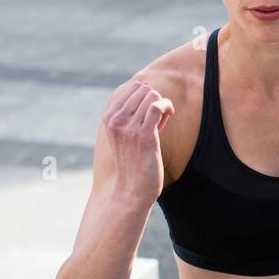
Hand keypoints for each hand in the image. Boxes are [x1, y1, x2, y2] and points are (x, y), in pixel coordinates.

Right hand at [102, 79, 174, 201]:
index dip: (146, 97)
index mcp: (109, 118)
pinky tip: (169, 115)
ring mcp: (129, 127)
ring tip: (162, 122)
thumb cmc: (132, 163)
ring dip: (162, 105)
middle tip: (158, 119)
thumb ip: (129, 115)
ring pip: (152, 96)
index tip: (150, 113)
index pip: (131, 88)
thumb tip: (148, 91)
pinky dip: (167, 107)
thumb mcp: (123, 136)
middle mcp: (116, 120)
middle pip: (143, 90)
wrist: (130, 190)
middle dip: (155, 100)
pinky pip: (158, 106)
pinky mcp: (144, 135)